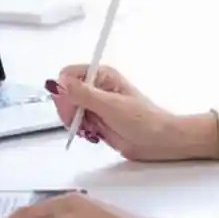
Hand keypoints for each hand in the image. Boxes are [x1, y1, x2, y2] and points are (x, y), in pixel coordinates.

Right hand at [46, 65, 218, 161]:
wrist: (159, 141)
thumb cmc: (145, 121)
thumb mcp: (110, 106)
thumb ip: (82, 94)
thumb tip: (59, 83)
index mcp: (102, 76)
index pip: (68, 75)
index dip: (64, 92)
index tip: (72, 107)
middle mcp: (97, 87)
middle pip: (65, 94)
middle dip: (69, 110)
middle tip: (82, 122)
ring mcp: (96, 104)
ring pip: (70, 110)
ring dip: (76, 122)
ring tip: (92, 129)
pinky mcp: (97, 120)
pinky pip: (78, 123)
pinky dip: (81, 131)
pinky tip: (94, 135)